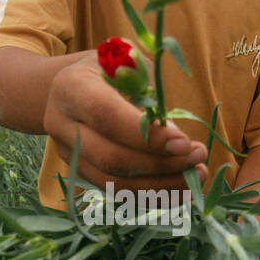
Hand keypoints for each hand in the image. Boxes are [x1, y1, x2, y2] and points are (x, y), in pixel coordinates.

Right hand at [44, 55, 208, 190]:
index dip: (147, 136)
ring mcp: (69, 153)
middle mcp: (62, 125)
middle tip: (197, 159)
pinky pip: (116, 192)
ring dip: (160, 186)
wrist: (69, 88)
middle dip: (159, 165)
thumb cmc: (110, 71)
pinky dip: (151, 195)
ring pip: (113, 183)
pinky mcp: (81, 172)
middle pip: (109, 158)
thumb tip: (175, 139)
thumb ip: (149, 96)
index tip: (185, 143)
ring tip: (196, 176)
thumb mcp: (130, 64)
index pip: (107, 117)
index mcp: (72, 88)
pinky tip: (180, 190)